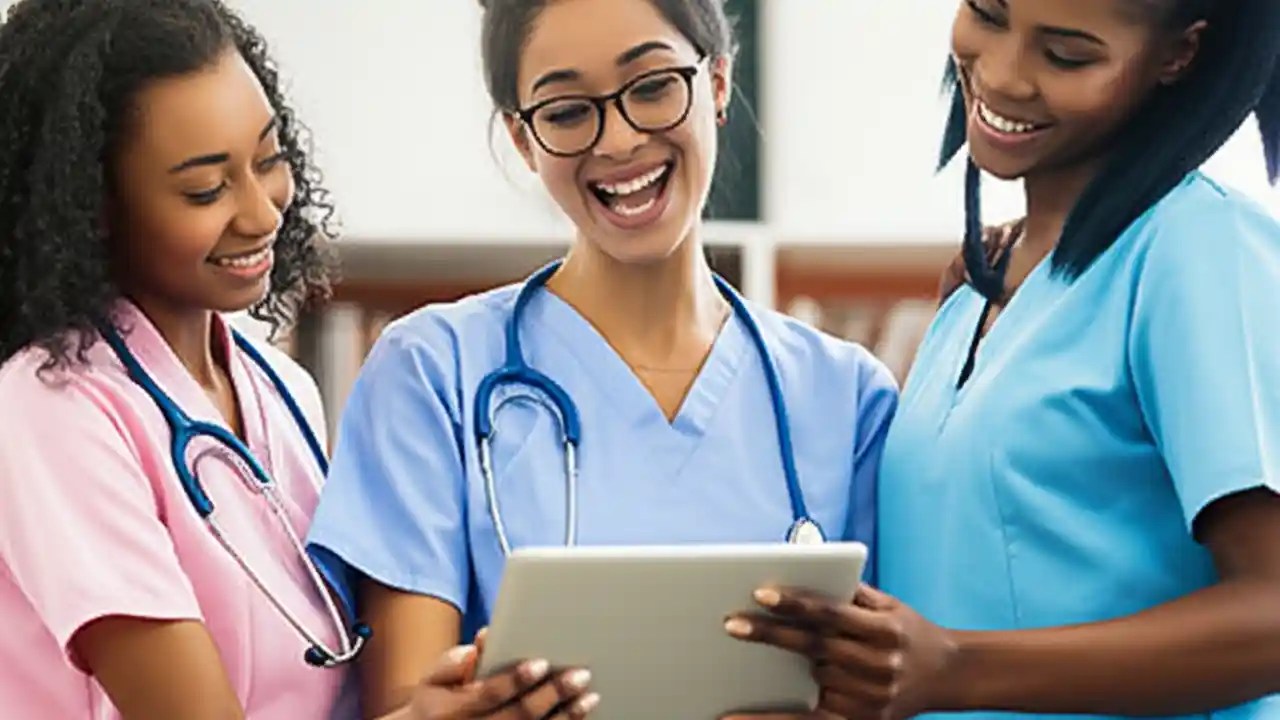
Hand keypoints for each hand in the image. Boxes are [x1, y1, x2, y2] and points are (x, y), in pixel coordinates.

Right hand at [403, 632, 598, 719]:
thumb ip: (457, 660)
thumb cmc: (436, 701)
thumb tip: (486, 638)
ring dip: (565, 716)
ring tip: (589, 697)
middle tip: (579, 675)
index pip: (489, 694)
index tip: (541, 663)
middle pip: (518, 716)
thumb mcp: (434, 679)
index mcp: (452, 709)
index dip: (516, 679)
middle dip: (551, 695)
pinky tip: (579, 716)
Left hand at [722, 584, 957, 719]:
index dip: (796, 604)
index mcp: (885, 630)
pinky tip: (733, 717)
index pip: (831, 614)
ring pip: (814, 679)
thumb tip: (803, 568)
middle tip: (732, 623)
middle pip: (815, 648)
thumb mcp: (889, 605)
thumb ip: (850, 592)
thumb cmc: (908, 631)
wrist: (949, 674)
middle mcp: (880, 665)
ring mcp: (871, 698)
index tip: (761, 593)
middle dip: (773, 635)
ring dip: (774, 670)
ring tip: (728, 658)